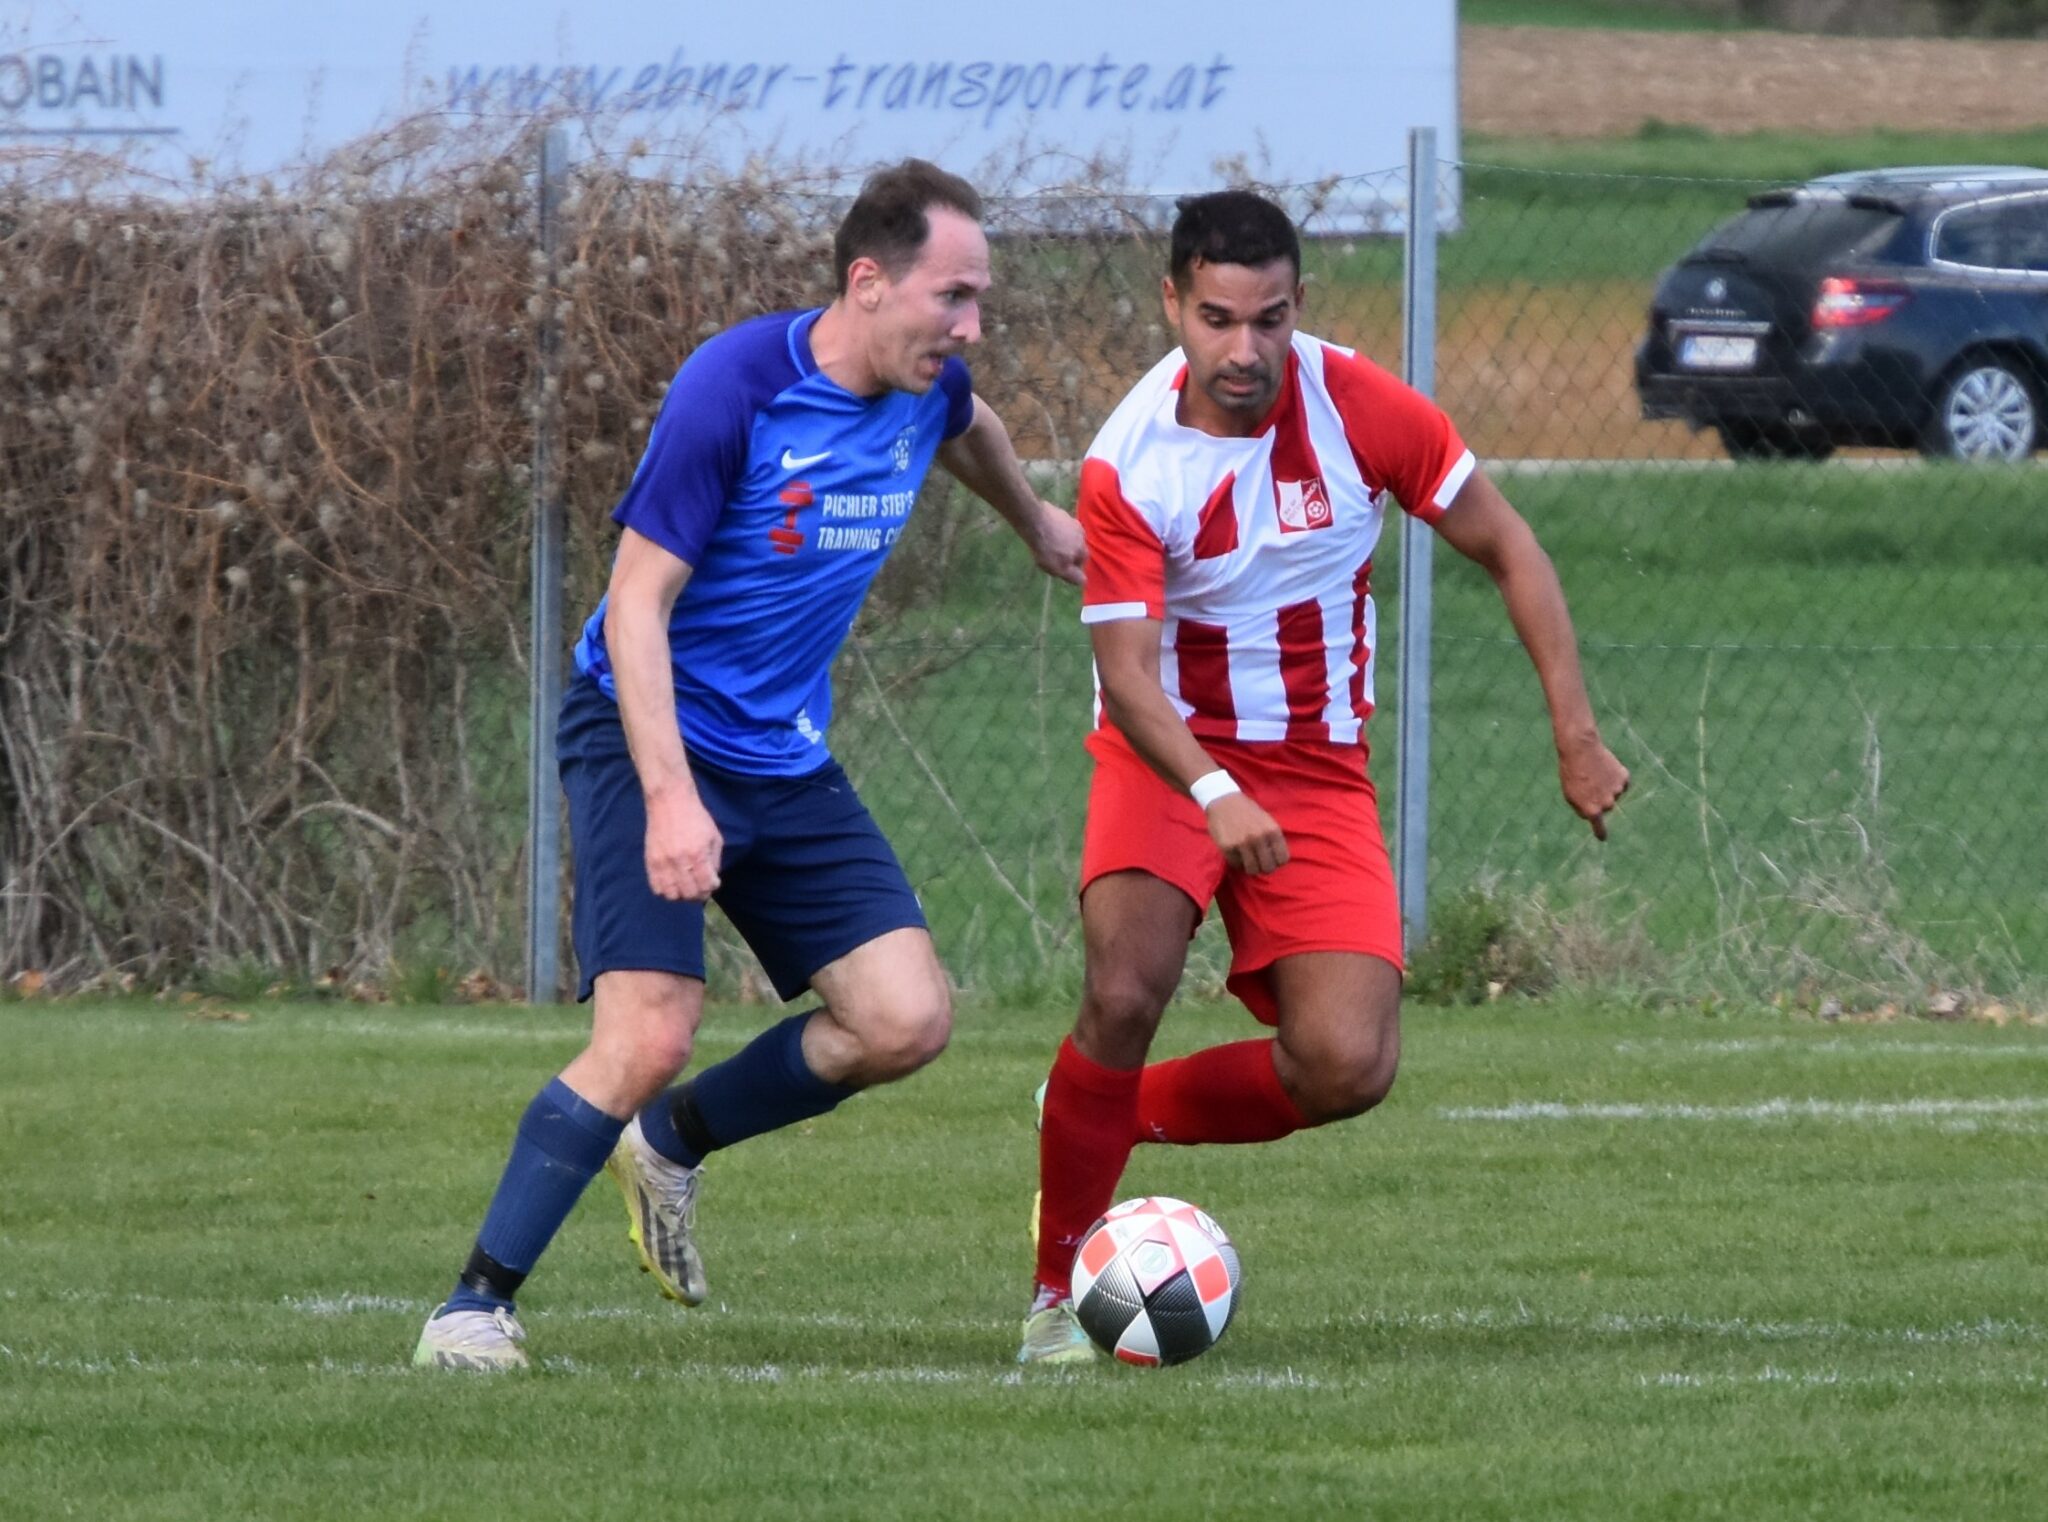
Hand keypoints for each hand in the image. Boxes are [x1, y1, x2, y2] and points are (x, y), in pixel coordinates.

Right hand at [644, 786, 722, 900]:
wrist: (669, 801)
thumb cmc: (696, 817)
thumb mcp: (714, 836)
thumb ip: (715, 860)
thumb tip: (712, 879)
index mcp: (698, 855)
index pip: (706, 885)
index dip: (712, 888)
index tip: (712, 883)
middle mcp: (680, 861)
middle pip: (690, 894)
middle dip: (699, 895)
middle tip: (700, 888)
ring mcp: (663, 863)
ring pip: (672, 895)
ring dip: (682, 895)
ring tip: (686, 887)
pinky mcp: (651, 861)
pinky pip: (656, 887)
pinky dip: (666, 891)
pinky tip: (672, 883)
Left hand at [1028, 501, 1085, 585]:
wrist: (1034, 521)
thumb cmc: (1046, 548)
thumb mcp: (1059, 568)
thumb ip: (1073, 576)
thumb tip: (1083, 581)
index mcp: (1082, 548)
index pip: (1083, 560)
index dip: (1073, 565)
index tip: (1062, 566)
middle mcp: (1081, 533)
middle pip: (1076, 545)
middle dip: (1068, 550)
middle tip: (1054, 554)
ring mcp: (1070, 520)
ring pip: (1068, 533)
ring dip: (1061, 538)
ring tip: (1047, 542)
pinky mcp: (1058, 511)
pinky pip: (1059, 523)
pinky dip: (1054, 529)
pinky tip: (1043, 531)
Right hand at [1206, 792, 1288, 874]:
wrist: (1223, 800)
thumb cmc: (1248, 811)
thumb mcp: (1267, 821)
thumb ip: (1273, 839)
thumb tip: (1277, 860)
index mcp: (1272, 830)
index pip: (1283, 859)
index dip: (1277, 861)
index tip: (1271, 858)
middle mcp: (1259, 838)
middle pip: (1268, 868)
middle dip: (1265, 867)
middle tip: (1259, 862)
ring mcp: (1243, 843)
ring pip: (1253, 870)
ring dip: (1251, 867)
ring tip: (1248, 860)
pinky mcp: (1228, 847)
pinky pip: (1237, 864)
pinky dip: (1238, 862)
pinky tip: (1237, 853)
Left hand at [1559, 735, 1629, 840]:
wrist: (1581, 749)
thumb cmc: (1571, 772)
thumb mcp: (1569, 794)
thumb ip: (1582, 808)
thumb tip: (1594, 814)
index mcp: (1591, 809)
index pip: (1598, 826)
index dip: (1601, 832)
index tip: (1602, 838)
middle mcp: (1606, 804)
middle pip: (1605, 806)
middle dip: (1598, 797)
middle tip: (1587, 782)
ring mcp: (1617, 791)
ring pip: (1613, 793)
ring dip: (1606, 786)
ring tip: (1594, 772)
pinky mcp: (1624, 778)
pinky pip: (1621, 783)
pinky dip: (1615, 777)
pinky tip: (1605, 768)